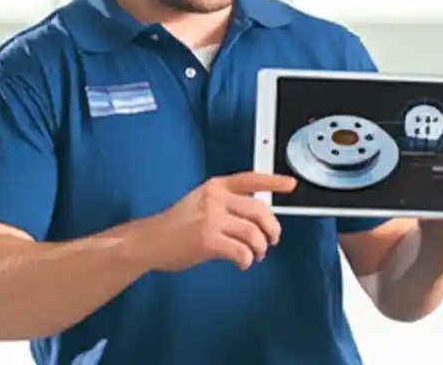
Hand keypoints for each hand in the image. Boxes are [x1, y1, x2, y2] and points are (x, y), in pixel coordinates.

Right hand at [136, 172, 296, 271]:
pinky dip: (247, 260)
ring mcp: (212, 219)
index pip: (251, 179)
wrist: (152, 240)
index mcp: (215, 186)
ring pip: (254, 233)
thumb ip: (228, 203)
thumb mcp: (202, 201)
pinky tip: (242, 263)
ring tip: (255, 255)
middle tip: (272, 240)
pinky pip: (242, 252)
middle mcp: (215, 199)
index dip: (274, 182)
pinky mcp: (209, 241)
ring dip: (260, 248)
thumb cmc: (178, 224)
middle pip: (259, 210)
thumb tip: (258, 216)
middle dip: (272, 229)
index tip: (290, 185)